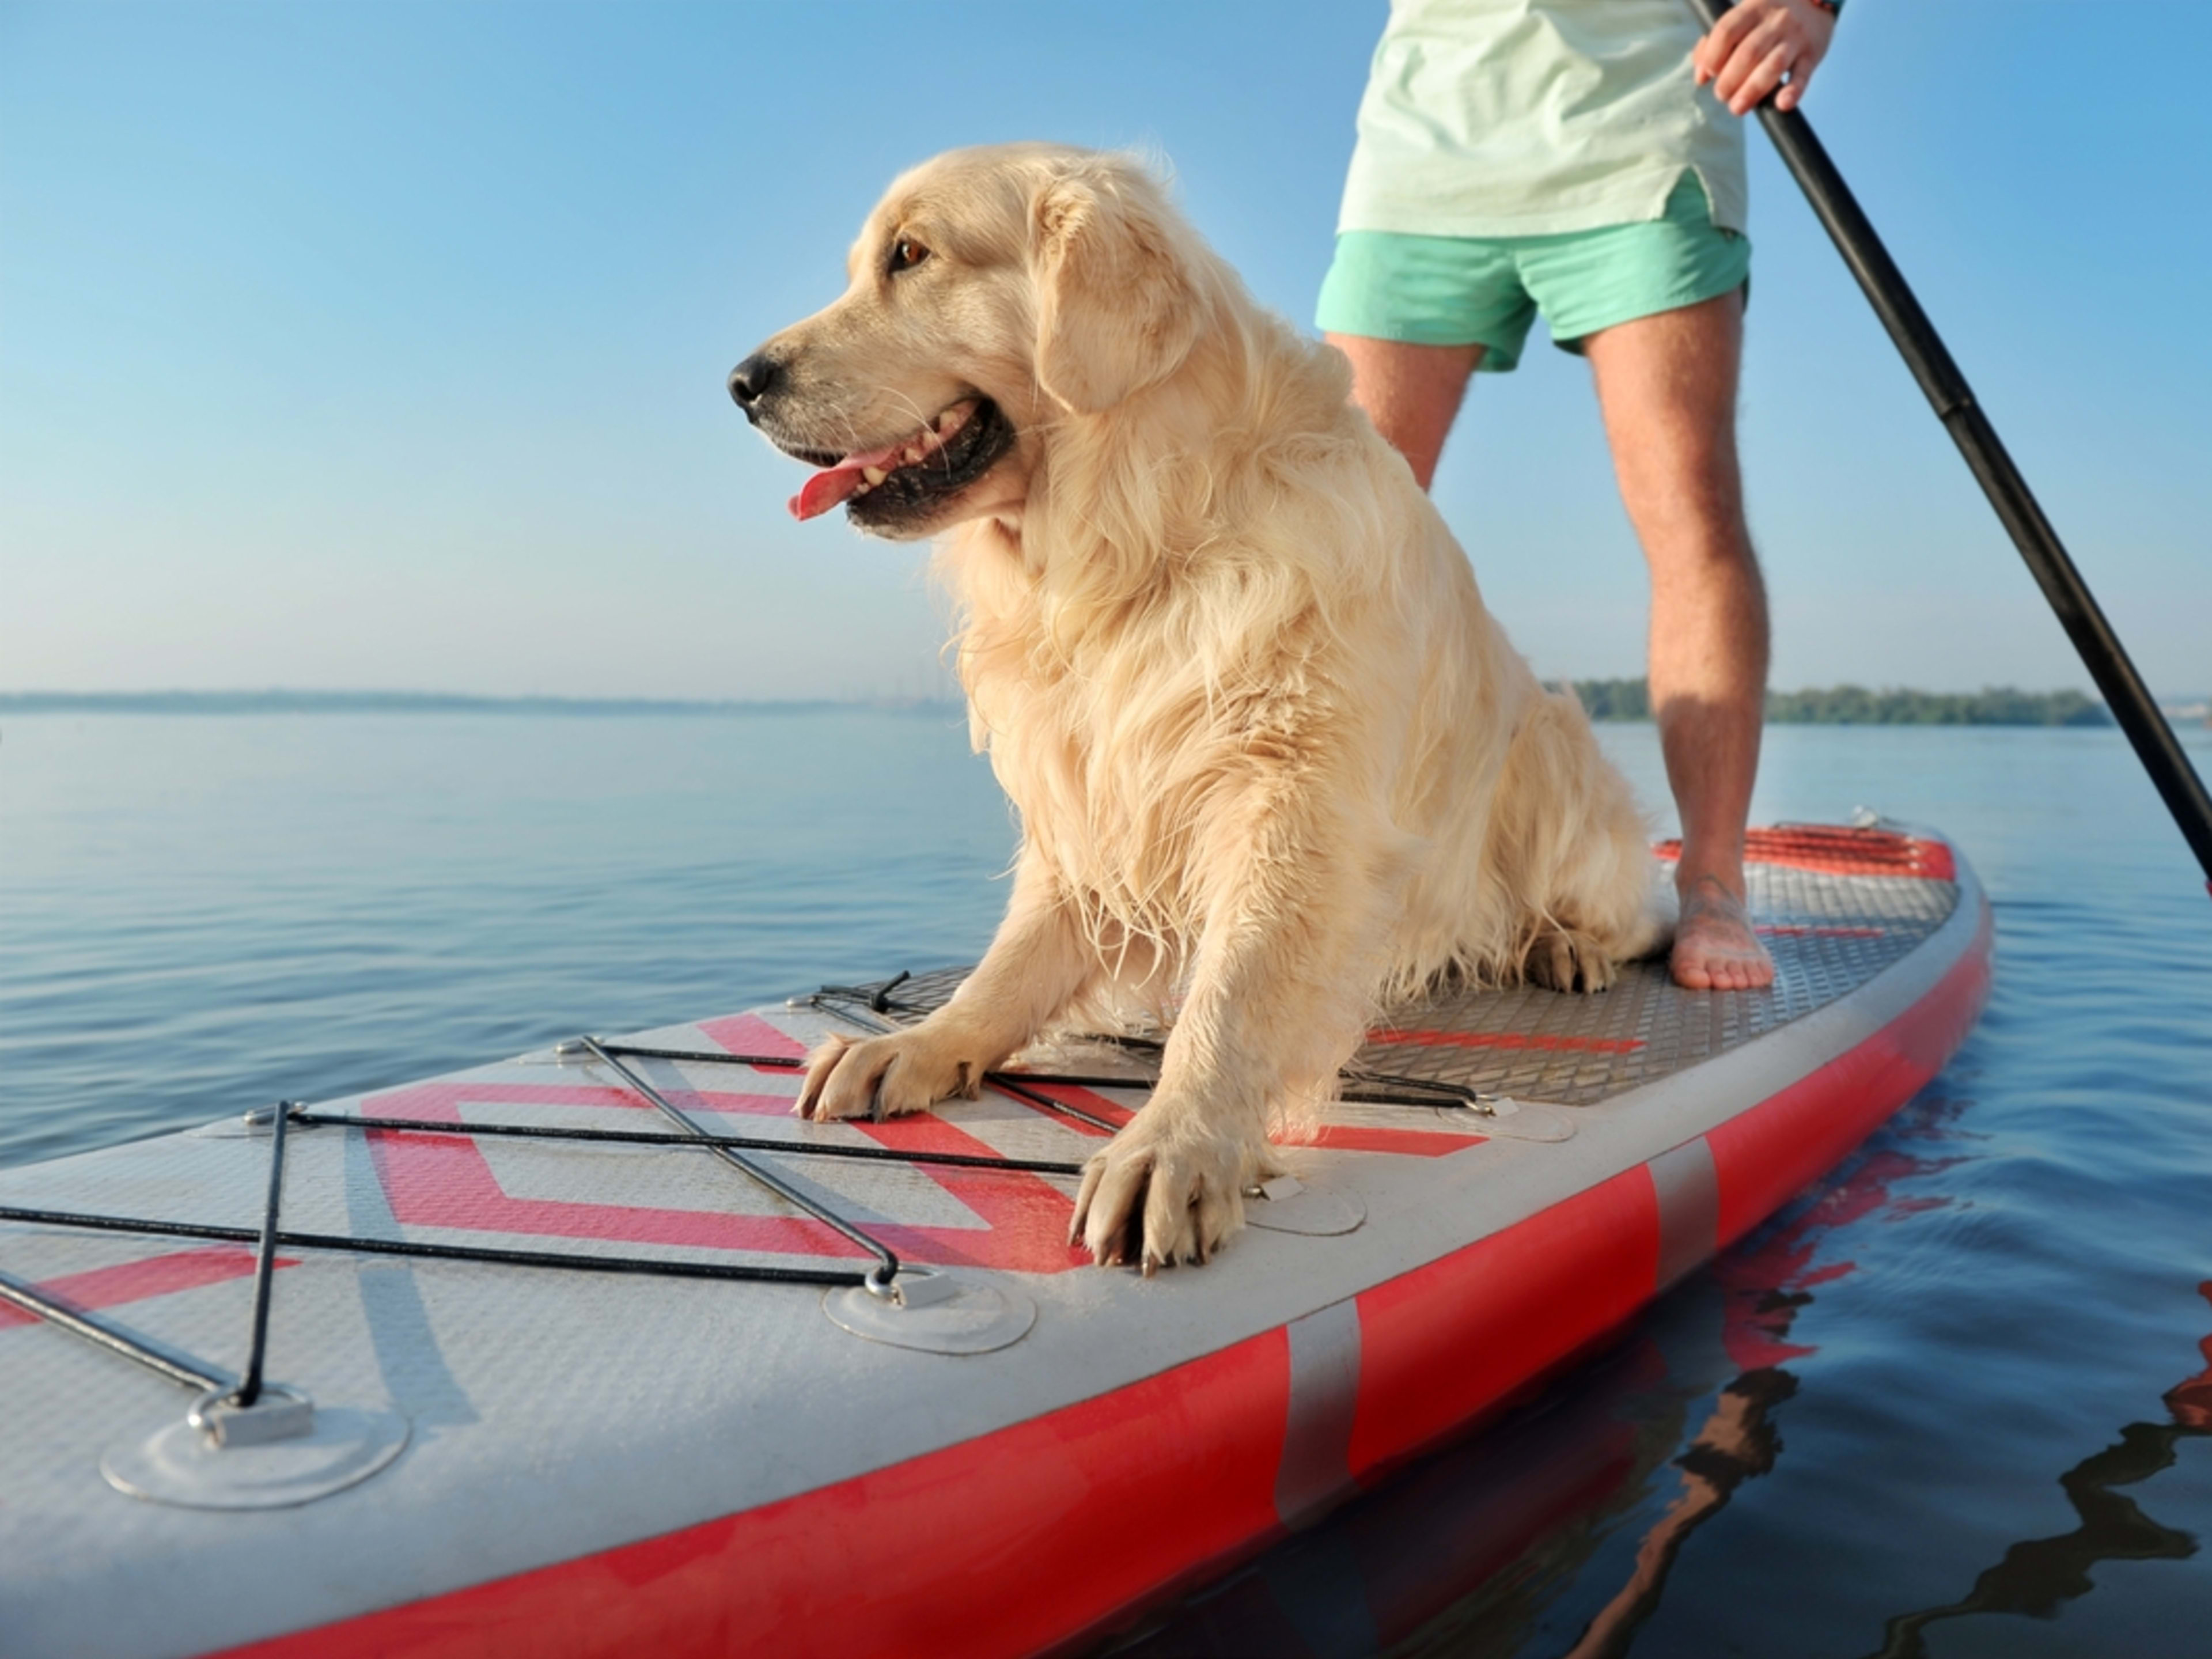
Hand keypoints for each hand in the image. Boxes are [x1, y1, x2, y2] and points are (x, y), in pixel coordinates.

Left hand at [1693, 0, 1835, 115]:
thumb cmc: (1768, 17)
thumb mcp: (1743, 17)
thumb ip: (1715, 42)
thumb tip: (1700, 77)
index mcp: (1753, 8)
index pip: (1726, 31)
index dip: (1712, 55)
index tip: (1708, 72)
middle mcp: (1775, 20)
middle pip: (1748, 53)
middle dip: (1729, 79)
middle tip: (1722, 95)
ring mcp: (1795, 37)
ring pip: (1773, 65)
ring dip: (1752, 90)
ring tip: (1737, 108)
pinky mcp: (1813, 54)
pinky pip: (1803, 74)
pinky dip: (1793, 91)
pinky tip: (1782, 104)